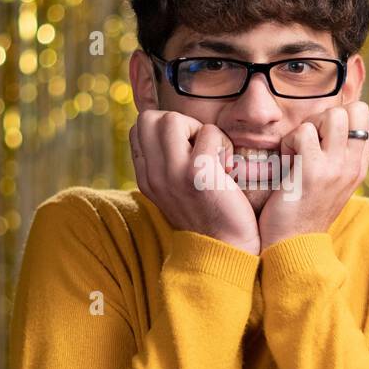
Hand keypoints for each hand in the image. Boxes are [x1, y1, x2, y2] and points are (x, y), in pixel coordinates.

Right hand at [129, 110, 260, 254]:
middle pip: (150, 118)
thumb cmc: (211, 214)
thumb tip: (174, 127)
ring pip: (172, 119)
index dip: (168, 129)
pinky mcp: (196, 175)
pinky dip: (223, 142)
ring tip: (213, 155)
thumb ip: (168, 161)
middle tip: (200, 149)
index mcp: (146, 178)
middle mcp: (153, 176)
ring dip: (199, 130)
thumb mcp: (177, 189)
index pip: (140, 128)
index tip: (189, 151)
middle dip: (180, 124)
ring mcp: (171, 175)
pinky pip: (208, 132)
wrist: (226, 250)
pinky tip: (228, 167)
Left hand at [258, 101, 368, 252]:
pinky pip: (303, 131)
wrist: (292, 246)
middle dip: (325, 115)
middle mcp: (353, 165)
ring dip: (308, 126)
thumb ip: (337, 156)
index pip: (366, 117)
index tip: (321, 137)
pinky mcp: (312, 172)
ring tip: (298, 150)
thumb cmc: (303, 211)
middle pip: (355, 109)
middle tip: (309, 140)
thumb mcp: (331, 183)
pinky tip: (286, 162)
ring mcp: (335, 168)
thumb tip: (329, 124)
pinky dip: (289, 142)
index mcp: (358, 166)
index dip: (342, 115)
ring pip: (333, 115)